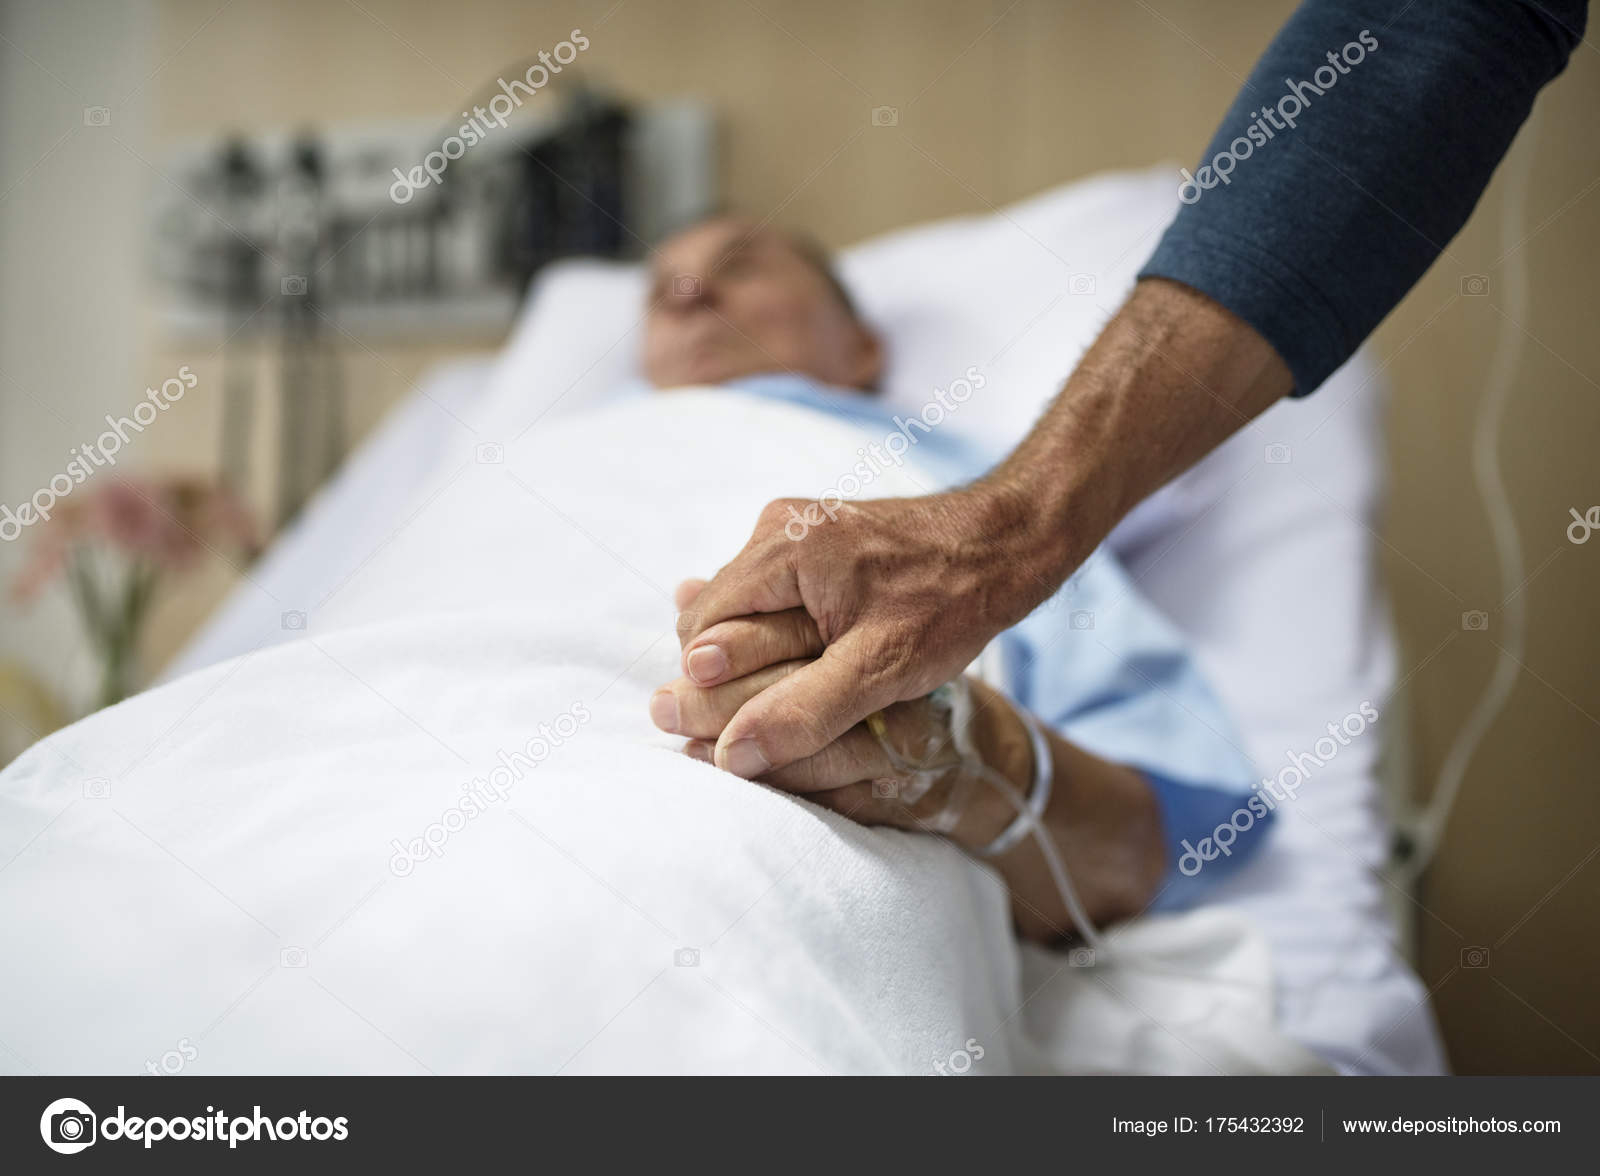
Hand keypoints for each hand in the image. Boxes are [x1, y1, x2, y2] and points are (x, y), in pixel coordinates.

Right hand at [671, 483, 1062, 777]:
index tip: (745, 730)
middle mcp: (776, 528)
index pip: (697, 633)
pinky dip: (783, 633)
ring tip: (812, 687)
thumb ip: (801, 711)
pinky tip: (817, 660)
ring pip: (743, 611)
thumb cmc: (952, 603)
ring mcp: (795, 528)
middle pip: (712, 620)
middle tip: (786, 714)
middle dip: (733, 674)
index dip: (710, 690)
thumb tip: (730, 754)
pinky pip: (773, 596)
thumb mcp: (880, 670)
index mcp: (779, 550)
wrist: (1009, 542)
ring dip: (761, 655)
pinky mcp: (816, 539)